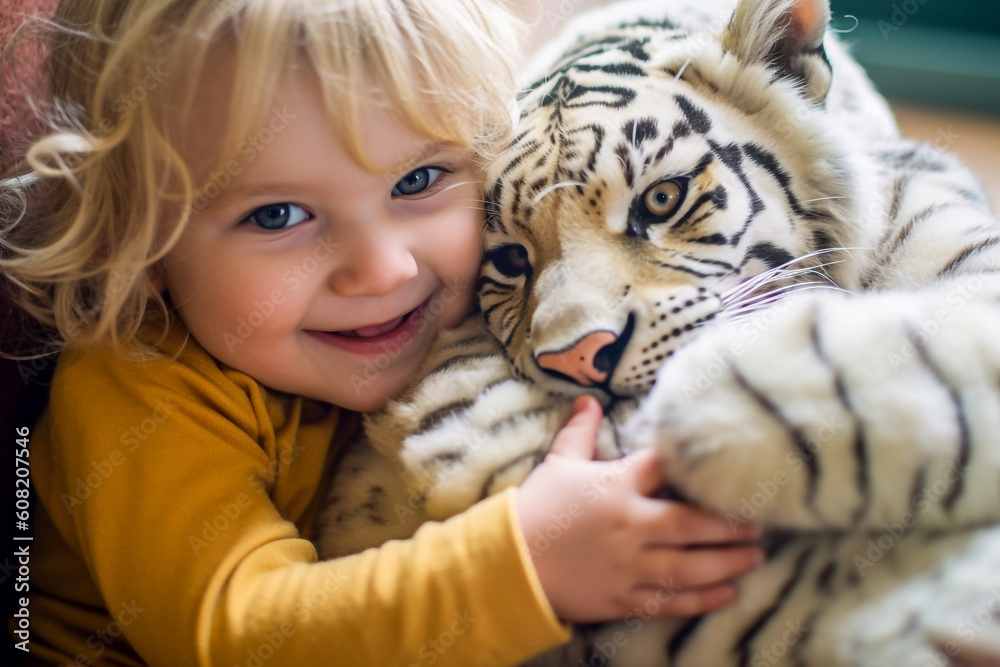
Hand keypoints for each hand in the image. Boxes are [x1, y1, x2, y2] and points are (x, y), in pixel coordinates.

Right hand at [516, 395, 763, 622]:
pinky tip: (728, 593)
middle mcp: (630, 525)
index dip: (695, 468)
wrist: (507, 563)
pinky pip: (670, 600)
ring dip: (728, 562)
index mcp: (616, 486)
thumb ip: (579, 432)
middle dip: (731, 525)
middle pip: (693, 523)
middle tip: (759, 524)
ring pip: (690, 566)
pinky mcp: (623, 597)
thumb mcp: (558, 464)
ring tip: (755, 557)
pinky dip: (701, 600)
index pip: (664, 469)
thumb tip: (588, 399)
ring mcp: (629, 565)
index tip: (724, 470)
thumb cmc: (534, 509)